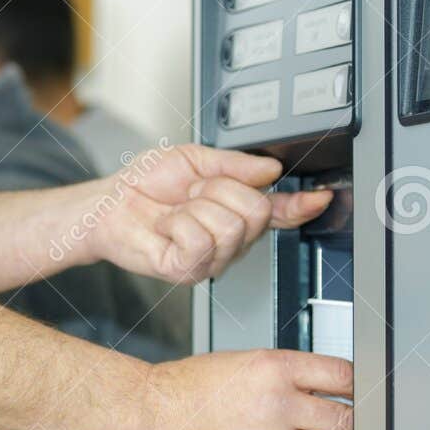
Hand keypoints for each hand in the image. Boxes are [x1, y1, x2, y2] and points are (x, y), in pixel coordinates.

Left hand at [88, 144, 331, 283]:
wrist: (108, 205)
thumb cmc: (144, 185)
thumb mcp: (193, 160)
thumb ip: (234, 164)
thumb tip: (271, 169)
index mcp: (235, 209)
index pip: (280, 211)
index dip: (303, 205)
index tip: (322, 197)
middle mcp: (230, 238)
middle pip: (256, 210)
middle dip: (219, 188)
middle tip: (192, 191)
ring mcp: (212, 258)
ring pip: (229, 224)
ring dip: (194, 204)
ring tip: (177, 209)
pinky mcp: (189, 270)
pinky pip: (200, 239)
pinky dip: (177, 221)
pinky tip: (167, 226)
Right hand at [143, 348, 353, 429]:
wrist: (154, 412)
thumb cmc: (190, 387)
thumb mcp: (242, 362)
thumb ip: (282, 375)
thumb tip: (319, 390)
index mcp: (274, 367)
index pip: (342, 376)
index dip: (356, 388)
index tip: (358, 396)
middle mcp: (276, 402)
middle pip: (345, 421)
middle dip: (349, 427)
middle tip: (344, 429)